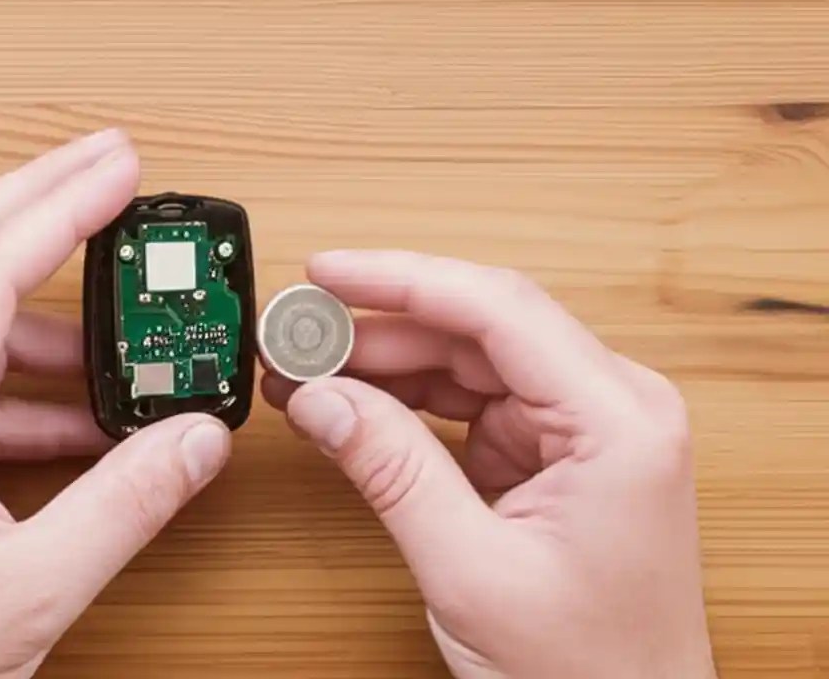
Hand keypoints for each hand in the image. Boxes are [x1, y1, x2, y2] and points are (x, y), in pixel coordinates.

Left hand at [0, 130, 231, 678]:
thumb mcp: (32, 592)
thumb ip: (126, 503)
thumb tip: (193, 440)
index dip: (58, 207)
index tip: (115, 169)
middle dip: (35, 201)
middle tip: (108, 171)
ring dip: (34, 307)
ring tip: (117, 327)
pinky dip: (14, 377)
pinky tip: (71, 409)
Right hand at [263, 251, 716, 678]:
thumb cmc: (589, 669)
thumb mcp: (471, 571)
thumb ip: (392, 471)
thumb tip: (323, 398)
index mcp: (617, 421)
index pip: (497, 309)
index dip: (401, 279)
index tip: (327, 273)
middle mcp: (609, 407)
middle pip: (475, 328)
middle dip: (377, 328)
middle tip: (295, 335)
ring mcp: (581, 428)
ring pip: (466, 360)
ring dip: (384, 363)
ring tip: (305, 370)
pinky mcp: (553, 452)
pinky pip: (468, 401)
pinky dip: (406, 400)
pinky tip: (350, 403)